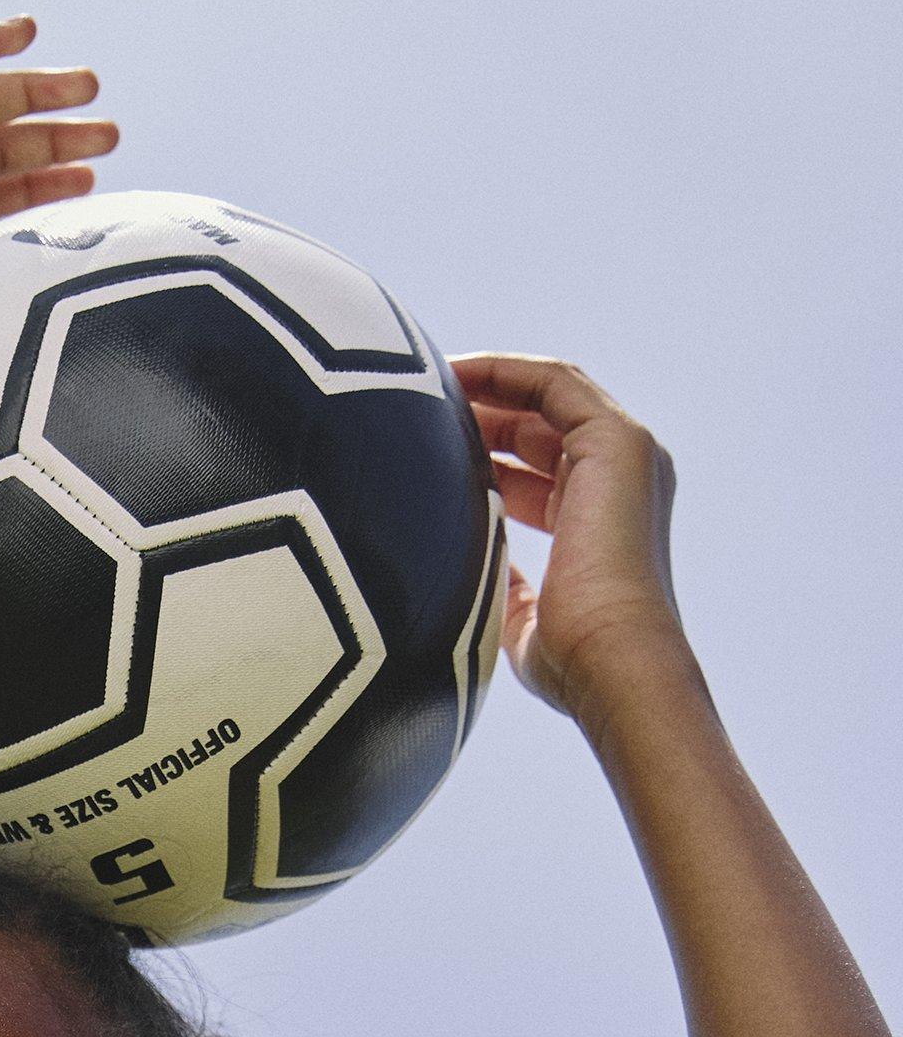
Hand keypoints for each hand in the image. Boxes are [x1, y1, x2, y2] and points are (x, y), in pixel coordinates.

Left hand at [451, 355, 688, 725]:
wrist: (612, 664)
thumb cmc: (569, 662)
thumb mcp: (518, 619)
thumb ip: (500, 586)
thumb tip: (468, 569)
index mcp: (596, 524)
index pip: (535, 473)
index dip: (481, 457)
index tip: (424, 454)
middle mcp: (617, 482)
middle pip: (538, 428)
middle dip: (475, 418)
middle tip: (413, 415)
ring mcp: (624, 456)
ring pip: (547, 395)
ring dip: (486, 385)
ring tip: (425, 385)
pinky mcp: (618, 441)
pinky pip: (555, 382)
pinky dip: (505, 372)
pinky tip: (454, 376)